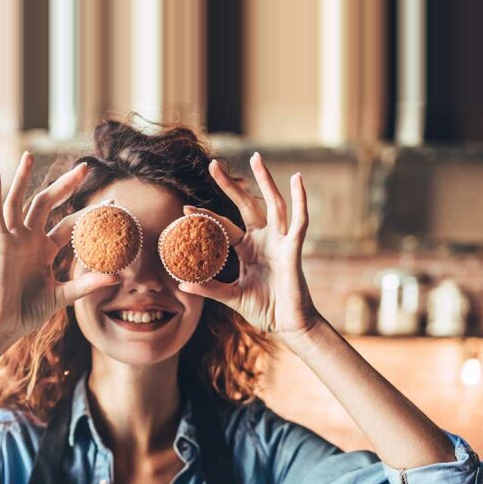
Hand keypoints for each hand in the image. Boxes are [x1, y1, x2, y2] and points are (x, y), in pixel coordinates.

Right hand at [0, 152, 121, 346]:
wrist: (5, 325)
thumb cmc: (30, 312)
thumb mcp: (63, 296)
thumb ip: (87, 284)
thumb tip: (117, 277)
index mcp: (45, 250)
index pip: (70, 224)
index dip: (89, 214)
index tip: (112, 204)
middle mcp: (30, 239)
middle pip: (48, 203)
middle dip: (65, 185)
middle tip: (85, 166)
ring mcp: (14, 239)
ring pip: (20, 201)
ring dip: (23, 178)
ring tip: (29, 155)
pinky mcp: (0, 243)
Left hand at [177, 153, 322, 344]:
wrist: (288, 325)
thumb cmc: (264, 309)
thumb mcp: (231, 297)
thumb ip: (209, 288)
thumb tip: (182, 283)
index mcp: (247, 250)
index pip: (223, 227)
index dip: (206, 217)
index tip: (185, 209)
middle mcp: (263, 241)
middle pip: (246, 205)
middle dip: (231, 185)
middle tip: (213, 165)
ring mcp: (279, 242)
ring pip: (273, 204)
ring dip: (265, 181)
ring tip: (256, 158)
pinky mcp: (293, 248)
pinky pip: (299, 221)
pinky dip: (300, 200)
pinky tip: (297, 180)